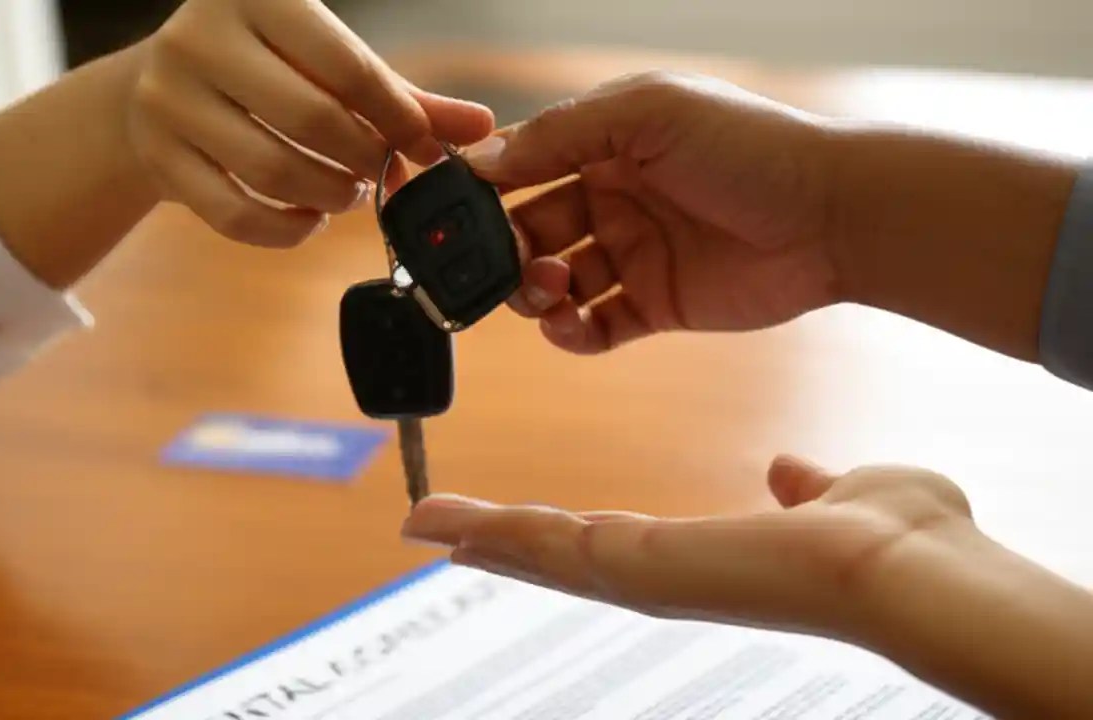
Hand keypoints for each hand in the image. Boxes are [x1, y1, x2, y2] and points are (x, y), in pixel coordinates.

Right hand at [127, 0, 493, 246]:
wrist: (153, 90)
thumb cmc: (265, 70)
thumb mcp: (327, 65)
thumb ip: (402, 96)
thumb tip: (481, 127)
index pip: (345, 64)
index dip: (396, 116)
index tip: (426, 148)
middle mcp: (198, 38)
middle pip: (311, 120)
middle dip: (364, 160)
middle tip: (384, 174)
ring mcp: (167, 100)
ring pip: (273, 171)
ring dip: (330, 196)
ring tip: (348, 193)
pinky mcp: (156, 159)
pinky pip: (234, 215)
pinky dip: (286, 231)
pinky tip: (310, 220)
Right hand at [401, 456, 975, 644]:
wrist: (910, 565)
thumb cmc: (899, 539)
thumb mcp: (837, 492)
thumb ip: (804, 485)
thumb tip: (789, 472)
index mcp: (706, 558)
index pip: (611, 542)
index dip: (555, 529)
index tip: (512, 517)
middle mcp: (667, 576)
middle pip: (560, 555)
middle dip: (497, 538)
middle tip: (437, 525)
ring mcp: (649, 580)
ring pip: (542, 554)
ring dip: (480, 534)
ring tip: (425, 518)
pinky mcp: (640, 572)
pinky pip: (548, 550)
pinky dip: (491, 535)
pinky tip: (443, 522)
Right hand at [462, 72, 836, 353]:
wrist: (832, 216)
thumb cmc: (749, 147)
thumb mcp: (648, 114)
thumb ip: (562, 134)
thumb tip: (482, 159)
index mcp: (605, 143)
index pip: (524, 164)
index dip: (486, 189)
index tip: (452, 214)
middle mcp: (613, 197)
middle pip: (529, 229)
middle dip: (505, 249)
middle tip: (505, 264)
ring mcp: (633, 253)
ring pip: (555, 281)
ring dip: (534, 291)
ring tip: (552, 290)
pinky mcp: (656, 303)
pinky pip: (595, 326)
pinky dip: (570, 332)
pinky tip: (569, 325)